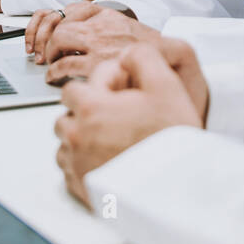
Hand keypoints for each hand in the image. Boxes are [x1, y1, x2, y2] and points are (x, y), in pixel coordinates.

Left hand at [24, 3, 157, 82]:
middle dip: (49, 39)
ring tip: (49, 65)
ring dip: (50, 55)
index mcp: (109, 15)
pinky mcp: (96, 65)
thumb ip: (105, 20)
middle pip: (61, 24)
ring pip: (59, 41)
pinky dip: (54, 71)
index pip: (73, 10)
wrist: (170, 62)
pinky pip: (64, 64)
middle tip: (48, 52)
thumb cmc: (151, 51)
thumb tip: (79, 18)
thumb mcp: (129, 25)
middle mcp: (102, 26)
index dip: (58, 22)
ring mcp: (98, 44)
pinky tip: (54, 77)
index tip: (55, 32)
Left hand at [54, 40, 205, 206]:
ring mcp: (77, 165)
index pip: (72, 89)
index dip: (95, 88)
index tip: (117, 95)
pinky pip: (70, 170)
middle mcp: (77, 137)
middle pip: (66, 117)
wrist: (177, 186)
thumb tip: (126, 54)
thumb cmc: (170, 139)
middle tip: (117, 117)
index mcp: (91, 109)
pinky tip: (109, 159)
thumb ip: (143, 57)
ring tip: (113, 138)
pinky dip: (83, 162)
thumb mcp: (166, 84)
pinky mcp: (82, 188)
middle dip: (86, 113)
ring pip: (66, 145)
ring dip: (83, 138)